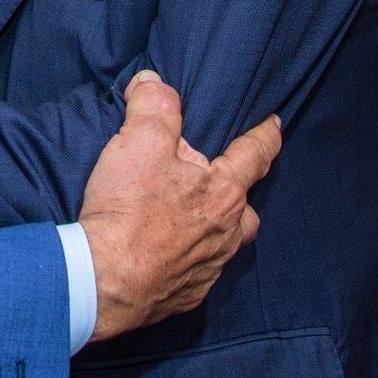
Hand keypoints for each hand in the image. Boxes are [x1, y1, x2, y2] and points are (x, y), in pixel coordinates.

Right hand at [80, 71, 280, 341]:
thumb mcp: (139, 140)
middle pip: (246, 207)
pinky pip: (196, 271)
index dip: (266, 135)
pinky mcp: (187, 295)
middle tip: (220, 182)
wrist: (103, 281)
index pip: (255, 154)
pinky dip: (185, 259)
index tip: (274, 124)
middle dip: (238, 192)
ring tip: (189, 218)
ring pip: (223, 243)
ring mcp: (208, 269)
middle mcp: (226, 233)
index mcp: (224, 192)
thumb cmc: (128, 210)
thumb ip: (154, 104)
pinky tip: (163, 253)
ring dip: (212, 228)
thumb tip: (153, 83)